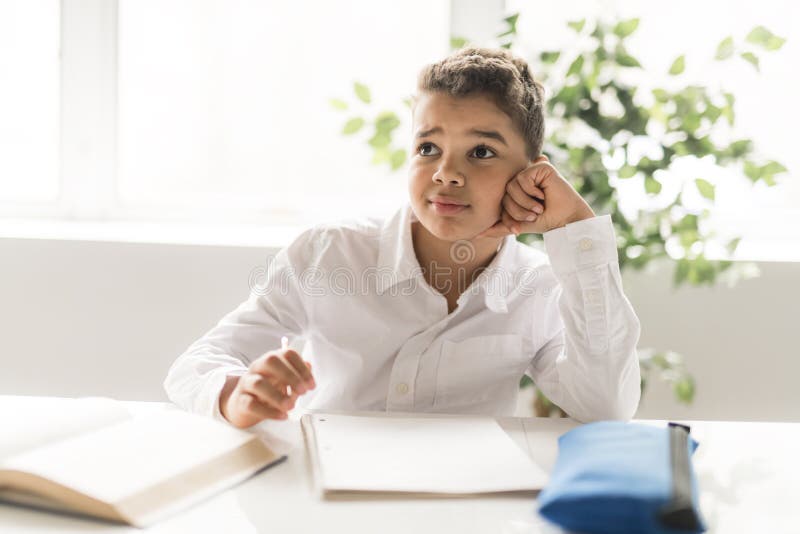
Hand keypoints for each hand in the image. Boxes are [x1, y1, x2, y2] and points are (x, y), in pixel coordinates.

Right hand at [220, 347, 315, 428]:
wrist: (243, 405)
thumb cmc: (268, 391)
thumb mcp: (285, 382)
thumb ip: (298, 375)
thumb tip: (308, 366)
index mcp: (271, 360)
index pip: (287, 354)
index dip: (301, 367)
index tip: (311, 384)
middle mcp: (257, 367)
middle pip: (270, 361)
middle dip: (289, 375)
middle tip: (302, 391)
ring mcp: (247, 383)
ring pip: (258, 383)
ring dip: (277, 395)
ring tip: (290, 406)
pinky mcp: (240, 401)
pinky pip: (251, 404)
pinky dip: (269, 412)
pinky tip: (282, 415)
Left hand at [477, 155, 594, 237]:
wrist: (565, 220)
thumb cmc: (545, 222)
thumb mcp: (518, 225)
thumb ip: (498, 227)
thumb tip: (476, 234)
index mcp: (517, 189)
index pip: (501, 201)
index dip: (509, 216)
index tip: (521, 226)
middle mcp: (523, 179)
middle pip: (504, 193)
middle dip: (517, 210)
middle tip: (533, 215)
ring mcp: (531, 172)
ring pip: (512, 186)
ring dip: (525, 202)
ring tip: (538, 206)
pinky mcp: (540, 167)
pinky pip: (523, 178)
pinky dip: (531, 192)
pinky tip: (544, 194)